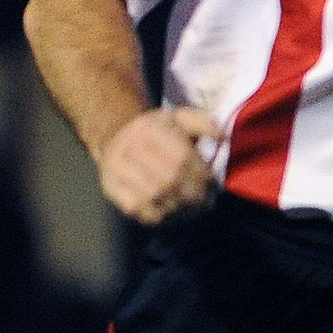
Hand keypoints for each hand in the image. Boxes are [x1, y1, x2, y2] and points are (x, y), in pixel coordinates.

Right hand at [97, 108, 225, 224]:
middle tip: (206, 203)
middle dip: (193, 195)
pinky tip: (171, 214)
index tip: (214, 186)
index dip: (202, 176)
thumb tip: (222, 137)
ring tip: (192, 210)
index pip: (182, 158)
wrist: (114, 135)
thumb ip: (203, 123)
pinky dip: (157, 215)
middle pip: (169, 179)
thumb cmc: (155, 131)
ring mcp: (117, 168)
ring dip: (178, 208)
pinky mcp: (109, 187)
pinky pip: (137, 208)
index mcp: (150, 128)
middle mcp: (130, 146)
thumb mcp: (178, 118)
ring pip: (154, 196)